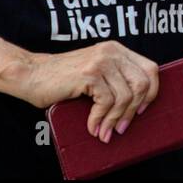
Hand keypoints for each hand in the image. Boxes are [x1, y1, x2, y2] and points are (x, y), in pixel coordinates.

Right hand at [16, 41, 159, 142]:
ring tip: (106, 132)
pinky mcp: (89, 74)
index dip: (151, 92)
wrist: (31, 74)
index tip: (141, 110)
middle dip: (133, 111)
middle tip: (122, 128)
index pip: (150, 69)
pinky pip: (106, 102)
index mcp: (117, 50)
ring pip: (125, 96)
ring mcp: (101, 62)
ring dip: (115, 119)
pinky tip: (92, 127)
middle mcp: (112, 52)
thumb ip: (114, 79)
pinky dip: (100, 119)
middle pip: (141, 84)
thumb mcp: (95, 73)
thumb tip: (137, 106)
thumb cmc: (62, 79)